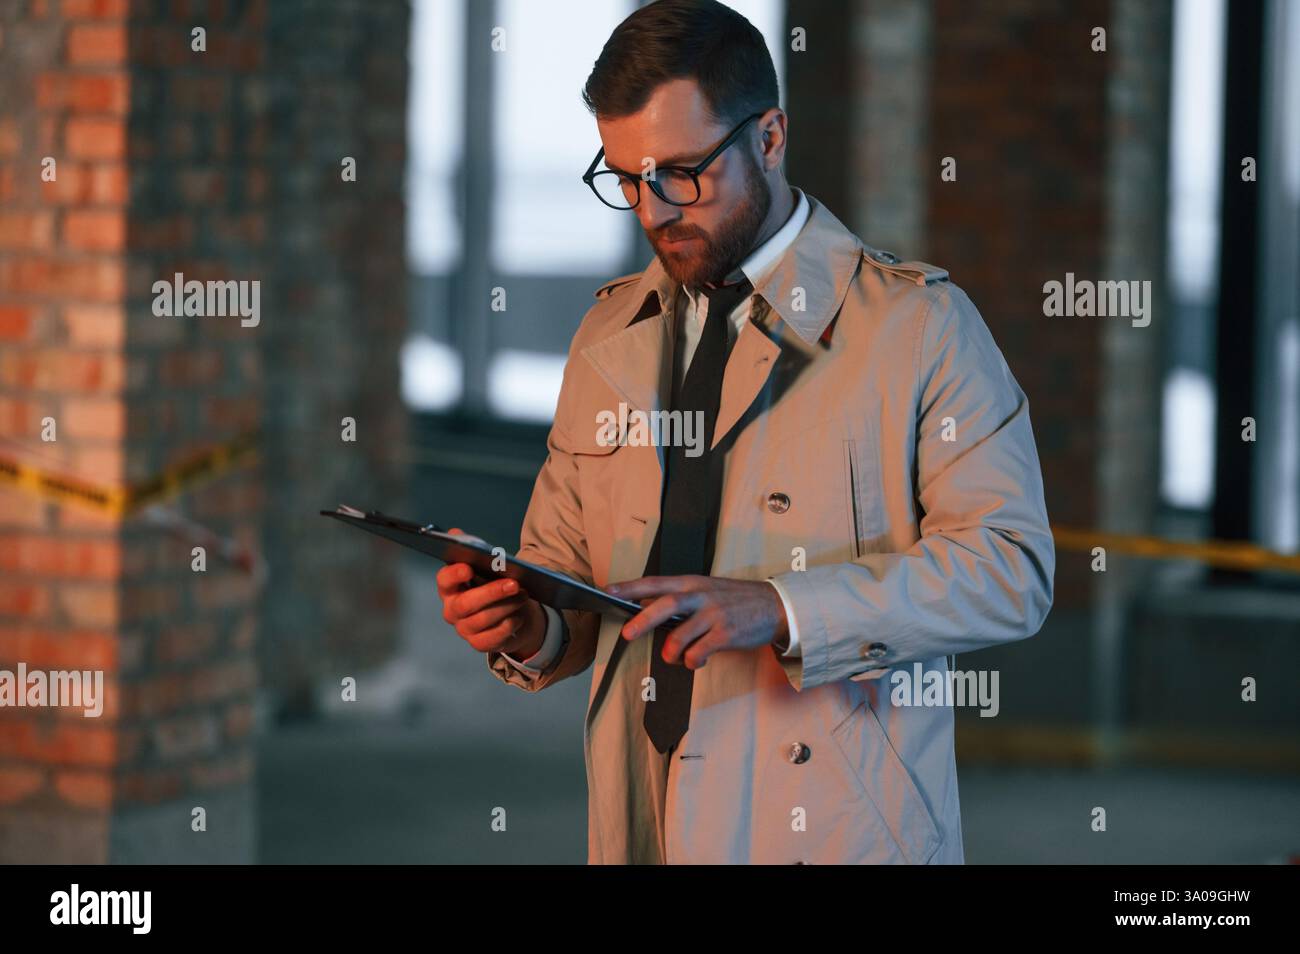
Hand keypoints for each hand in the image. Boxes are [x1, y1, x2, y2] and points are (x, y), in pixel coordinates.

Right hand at [436, 528, 545, 657]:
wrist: (512, 611)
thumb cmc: (494, 584)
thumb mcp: (486, 565)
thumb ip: (472, 550)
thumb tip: (454, 533)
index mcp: (450, 587)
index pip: (444, 580)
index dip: (454, 575)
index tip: (468, 568)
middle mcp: (452, 609)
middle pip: (465, 604)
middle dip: (491, 592)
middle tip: (514, 583)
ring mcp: (464, 629)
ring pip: (482, 620)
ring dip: (506, 607)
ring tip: (523, 594)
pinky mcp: (479, 643)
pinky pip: (493, 638)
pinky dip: (508, 625)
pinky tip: (519, 616)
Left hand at [607, 575, 789, 669]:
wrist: (775, 605)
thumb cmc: (735, 600)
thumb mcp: (707, 590)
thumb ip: (681, 600)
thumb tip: (648, 615)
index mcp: (692, 582)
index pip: (654, 582)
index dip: (629, 587)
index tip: (606, 592)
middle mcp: (701, 595)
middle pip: (666, 604)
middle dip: (643, 619)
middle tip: (627, 634)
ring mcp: (714, 613)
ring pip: (682, 633)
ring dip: (670, 649)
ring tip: (670, 656)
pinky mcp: (727, 632)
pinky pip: (701, 650)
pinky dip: (692, 660)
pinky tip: (695, 660)